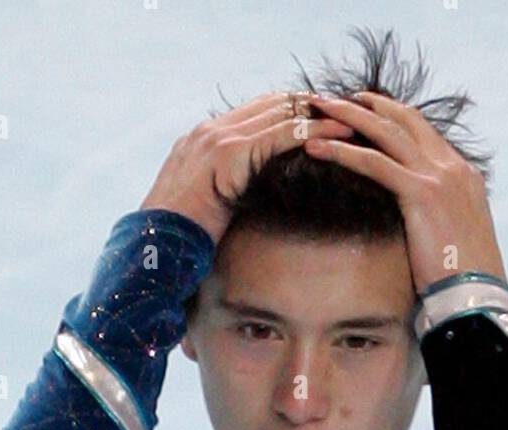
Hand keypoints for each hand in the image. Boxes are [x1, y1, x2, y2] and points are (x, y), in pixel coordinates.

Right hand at [140, 92, 354, 244]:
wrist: (154, 247)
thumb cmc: (178, 241)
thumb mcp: (204, 210)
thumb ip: (225, 194)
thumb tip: (249, 208)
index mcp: (201, 140)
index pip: (256, 111)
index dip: (293, 111)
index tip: (324, 117)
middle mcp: (209, 131)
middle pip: (272, 103)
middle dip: (312, 106)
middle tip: (349, 113)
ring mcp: (217, 139)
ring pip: (280, 113)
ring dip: (320, 115)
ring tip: (354, 120)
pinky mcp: (228, 155)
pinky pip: (279, 135)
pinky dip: (312, 132)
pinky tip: (337, 136)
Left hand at [303, 92, 506, 291]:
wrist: (478, 296)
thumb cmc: (463, 281)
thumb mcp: (453, 239)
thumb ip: (437, 218)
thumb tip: (416, 224)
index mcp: (463, 175)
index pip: (422, 132)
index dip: (390, 116)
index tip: (362, 110)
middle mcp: (453, 167)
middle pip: (404, 119)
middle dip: (365, 104)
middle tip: (333, 99)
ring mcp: (440, 177)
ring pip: (386, 132)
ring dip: (348, 116)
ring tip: (317, 110)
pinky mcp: (422, 194)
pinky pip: (375, 164)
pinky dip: (344, 152)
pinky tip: (318, 149)